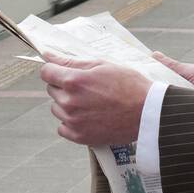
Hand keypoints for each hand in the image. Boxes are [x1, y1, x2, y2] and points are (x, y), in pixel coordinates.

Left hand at [38, 53, 152, 146]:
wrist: (147, 113)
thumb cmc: (128, 85)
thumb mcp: (101, 65)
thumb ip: (71, 61)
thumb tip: (47, 55)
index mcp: (74, 81)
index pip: (46, 72)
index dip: (55, 69)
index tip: (64, 72)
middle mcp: (70, 102)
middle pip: (51, 89)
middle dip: (63, 85)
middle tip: (86, 87)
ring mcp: (74, 121)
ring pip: (56, 108)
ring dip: (67, 104)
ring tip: (90, 102)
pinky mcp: (80, 137)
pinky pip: (62, 127)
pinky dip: (71, 122)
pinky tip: (88, 116)